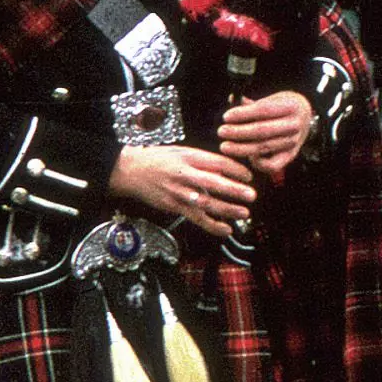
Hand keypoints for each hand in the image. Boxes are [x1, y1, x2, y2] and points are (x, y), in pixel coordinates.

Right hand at [115, 143, 257, 232]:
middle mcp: (184, 174)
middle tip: (251, 195)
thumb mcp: (181, 152)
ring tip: (244, 213)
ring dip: (227, 210)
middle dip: (234, 190)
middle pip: (214, 183)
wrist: (130, 171)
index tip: (249, 176)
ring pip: (206, 203)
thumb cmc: (157, 160)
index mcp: (189, 157)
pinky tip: (226, 229)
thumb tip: (227, 168)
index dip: (235, 169)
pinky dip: (212, 225)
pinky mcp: (174, 206)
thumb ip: (203, 160)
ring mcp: (179, 192)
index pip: (217, 162)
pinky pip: (196, 217)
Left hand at [217, 89, 314, 180]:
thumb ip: (252, 102)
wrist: (305, 117)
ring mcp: (294, 141)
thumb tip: (231, 100)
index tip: (226, 117)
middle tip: (221, 132)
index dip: (243, 114)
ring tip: (226, 146)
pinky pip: (273, 165)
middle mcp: (294, 125)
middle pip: (261, 131)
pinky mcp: (291, 155)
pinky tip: (248, 156)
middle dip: (238, 132)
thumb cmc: (283, 106)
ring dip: (241, 149)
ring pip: (264, 148)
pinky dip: (258, 163)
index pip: (263, 110)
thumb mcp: (272, 98)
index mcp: (291, 106)